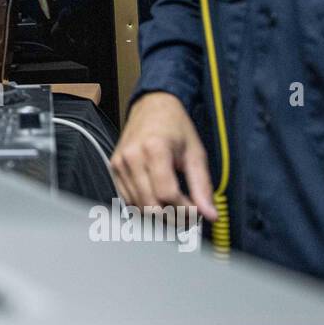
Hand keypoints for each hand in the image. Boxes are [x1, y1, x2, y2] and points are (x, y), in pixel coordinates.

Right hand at [111, 91, 216, 219]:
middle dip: (172, 216)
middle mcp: (132, 157)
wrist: (152, 107)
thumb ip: (202, 185)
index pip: (167, 193)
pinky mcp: (114, 169)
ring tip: (176, 209)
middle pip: (150, 204)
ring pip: (138, 206)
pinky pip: (127, 199)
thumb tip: (210, 214)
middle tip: (188, 216)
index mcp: (154, 149)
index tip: (197, 212)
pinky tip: (159, 201)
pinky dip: (144, 206)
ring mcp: (119, 164)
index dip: (184, 209)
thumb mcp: (195, 153)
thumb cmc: (175, 127)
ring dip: (159, 215)